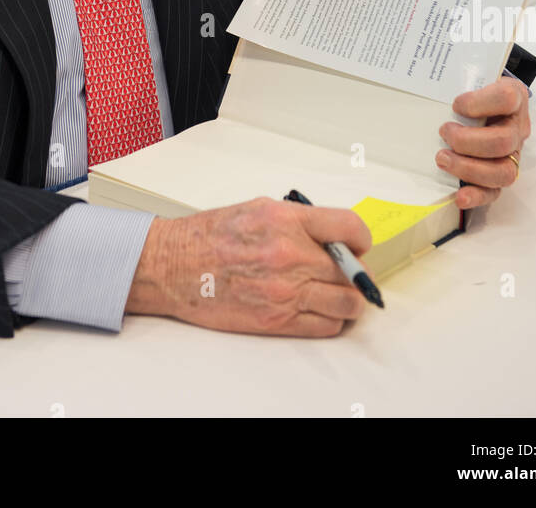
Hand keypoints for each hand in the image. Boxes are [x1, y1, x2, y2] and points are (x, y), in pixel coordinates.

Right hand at [125, 195, 373, 336]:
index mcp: (287, 221)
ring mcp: (285, 292)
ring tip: (339, 293)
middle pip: (353, 271)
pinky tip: (320, 309)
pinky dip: (331, 320)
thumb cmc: (210, 235)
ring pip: (347, 303)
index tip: (358, 244)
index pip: (350, 228)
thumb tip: (333, 235)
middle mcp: (290, 256)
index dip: (361, 238)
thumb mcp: (259, 209)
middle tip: (348, 271)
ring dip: (349, 299)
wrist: (174, 266)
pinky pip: (325, 326)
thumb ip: (300, 221)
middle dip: (356, 271)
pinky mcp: (276, 321)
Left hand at [436, 76, 530, 210]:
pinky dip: (476, 196)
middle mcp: (518, 127)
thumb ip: (460, 81)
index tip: (456, 104)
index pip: (507, 98)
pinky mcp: (501, 174)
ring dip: (468, 168)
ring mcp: (513, 153)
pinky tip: (459, 196)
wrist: (487, 99)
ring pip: (503, 171)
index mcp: (514, 97)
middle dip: (468, 141)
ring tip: (442, 158)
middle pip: (504, 141)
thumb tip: (429, 91)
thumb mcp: (473, 76)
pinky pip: (495, 192)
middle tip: (444, 132)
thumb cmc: (477, 88)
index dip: (480, 103)